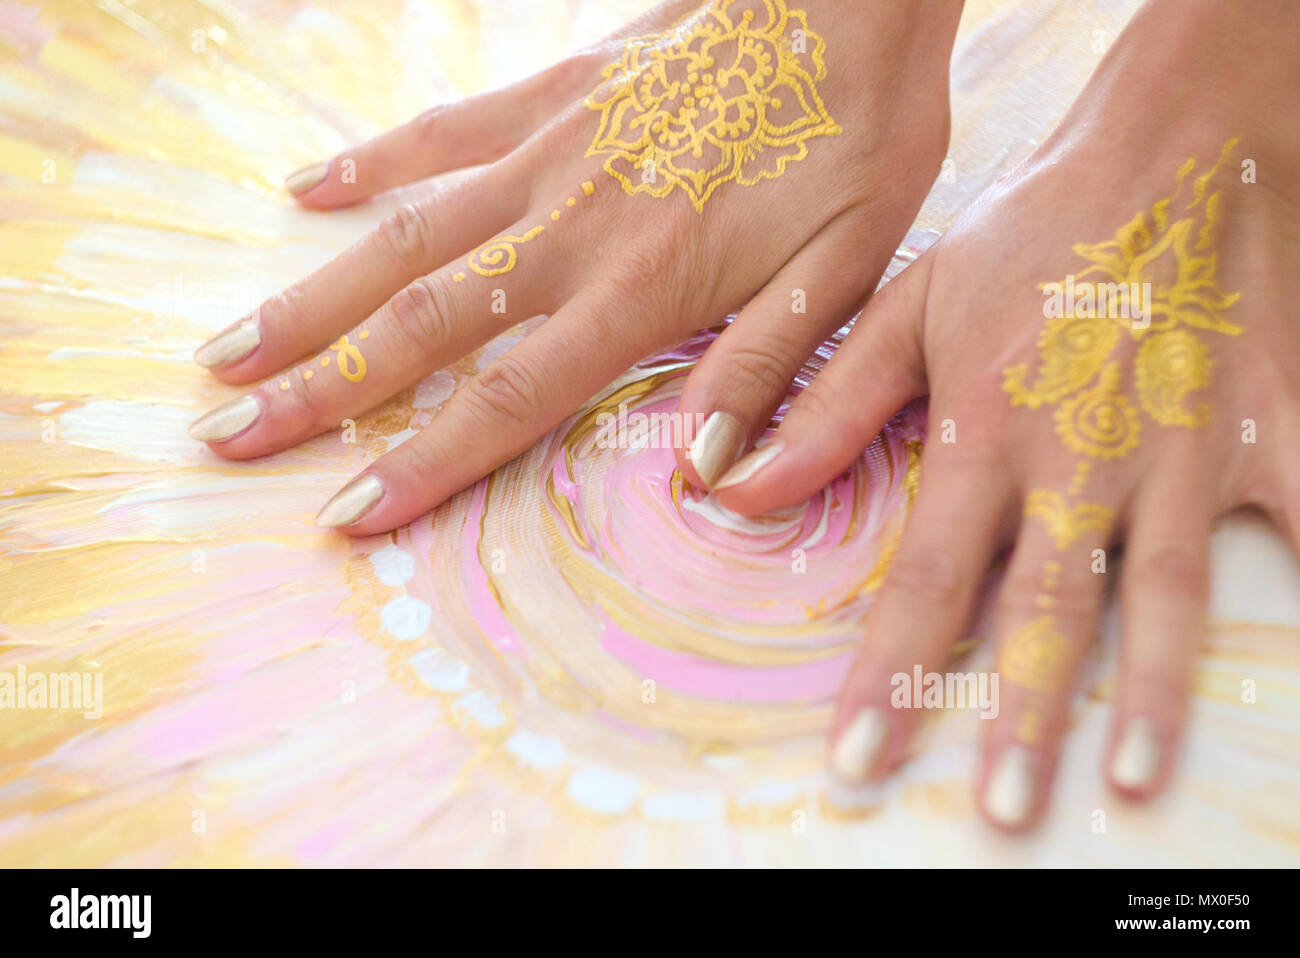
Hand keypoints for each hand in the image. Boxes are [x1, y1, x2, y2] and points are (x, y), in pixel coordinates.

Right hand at [188, 0, 963, 530]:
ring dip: (310, 297)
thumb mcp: (844, 273)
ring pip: (402, 236)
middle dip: (321, 390)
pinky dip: (368, 164)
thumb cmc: (857, 137)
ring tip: (228, 346)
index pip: (508, 397)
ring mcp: (546, 153)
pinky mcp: (549, 92)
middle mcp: (568, 226)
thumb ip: (763, 373)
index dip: (423, 461)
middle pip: (421, 324)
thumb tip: (705, 477)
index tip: (345, 514)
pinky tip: (304, 191)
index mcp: (640, 287)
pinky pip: (439, 133)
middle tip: (228, 436)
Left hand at [710, 0, 1299, 827]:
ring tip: (1129, 782)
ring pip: (1163, 594)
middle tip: (1004, 812)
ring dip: (1149, 695)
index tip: (858, 763)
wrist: (1168, 151)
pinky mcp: (1267, 428)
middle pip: (1045, 608)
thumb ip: (821, 409)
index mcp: (985, 432)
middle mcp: (1080, 456)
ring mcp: (1181, 449)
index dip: (888, 679)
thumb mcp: (907, 307)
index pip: (925, 581)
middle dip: (1022, 717)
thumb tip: (725, 486)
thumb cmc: (1028, 236)